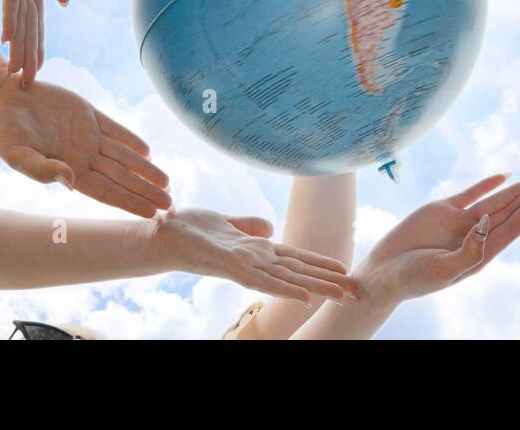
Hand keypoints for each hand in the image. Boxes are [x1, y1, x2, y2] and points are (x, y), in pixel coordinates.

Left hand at [0, 0, 70, 83]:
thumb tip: (64, 4)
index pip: (38, 18)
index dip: (38, 44)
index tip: (39, 70)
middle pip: (27, 26)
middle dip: (28, 56)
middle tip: (26, 86)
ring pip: (19, 18)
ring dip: (19, 47)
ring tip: (17, 73)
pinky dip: (10, 17)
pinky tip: (8, 38)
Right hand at [0, 74, 169, 217]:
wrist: (2, 99)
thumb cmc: (3, 132)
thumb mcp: (17, 155)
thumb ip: (42, 170)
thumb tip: (69, 182)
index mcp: (67, 171)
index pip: (105, 192)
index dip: (128, 202)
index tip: (150, 214)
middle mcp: (82, 157)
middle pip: (121, 178)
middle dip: (145, 191)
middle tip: (170, 204)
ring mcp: (87, 136)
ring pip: (123, 156)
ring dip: (145, 169)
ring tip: (166, 182)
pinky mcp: (88, 114)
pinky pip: (115, 129)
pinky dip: (131, 139)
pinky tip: (148, 152)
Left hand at [154, 208, 358, 305]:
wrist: (160, 234)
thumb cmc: (189, 229)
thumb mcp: (225, 222)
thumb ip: (248, 225)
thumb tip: (270, 227)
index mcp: (256, 250)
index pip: (296, 258)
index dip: (320, 264)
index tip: (346, 270)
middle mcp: (255, 261)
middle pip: (300, 272)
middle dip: (329, 283)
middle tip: (358, 293)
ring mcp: (245, 265)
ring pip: (289, 278)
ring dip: (317, 288)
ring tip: (343, 296)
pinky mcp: (232, 266)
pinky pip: (263, 280)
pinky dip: (285, 289)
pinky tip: (304, 296)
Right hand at [354, 173, 519, 305]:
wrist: (384, 271)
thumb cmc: (413, 278)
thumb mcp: (442, 271)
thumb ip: (466, 253)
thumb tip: (486, 230)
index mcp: (478, 254)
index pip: (510, 230)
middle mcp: (474, 236)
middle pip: (508, 213)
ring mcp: (459, 222)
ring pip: (493, 201)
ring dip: (514, 190)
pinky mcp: (443, 209)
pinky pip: (470, 194)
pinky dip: (486, 184)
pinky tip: (503, 175)